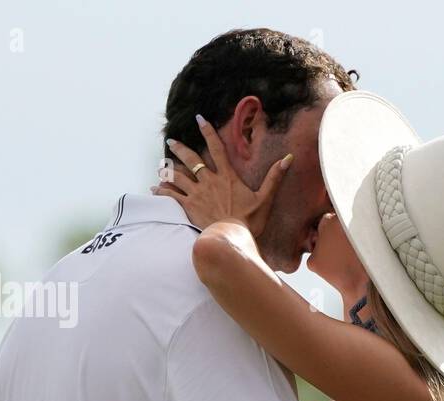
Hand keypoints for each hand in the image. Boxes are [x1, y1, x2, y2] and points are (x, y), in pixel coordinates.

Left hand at [155, 113, 292, 233]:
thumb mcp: (265, 198)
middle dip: (180, 149)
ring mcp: (197, 194)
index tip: (199, 119)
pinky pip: (171, 196)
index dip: (208, 132)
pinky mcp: (188, 207)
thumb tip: (288, 159)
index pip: (216, 148)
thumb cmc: (249, 220)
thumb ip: (275, 177)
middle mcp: (209, 181)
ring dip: (167, 170)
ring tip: (160, 166)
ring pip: (177, 176)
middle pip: (191, 160)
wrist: (231, 237)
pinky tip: (155, 189)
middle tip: (171, 141)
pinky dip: (162, 191)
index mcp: (227, 176)